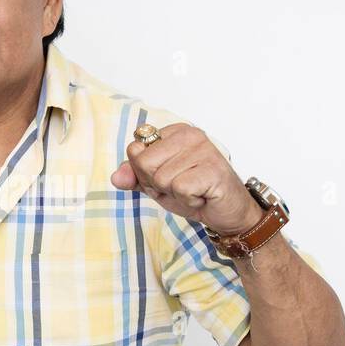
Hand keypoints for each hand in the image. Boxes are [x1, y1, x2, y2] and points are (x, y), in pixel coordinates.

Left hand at [110, 122, 260, 234]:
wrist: (227, 213)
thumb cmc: (195, 194)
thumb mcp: (158, 186)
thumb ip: (135, 178)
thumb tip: (116, 177)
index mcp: (174, 132)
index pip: (135, 150)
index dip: (145, 174)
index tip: (168, 179)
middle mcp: (190, 134)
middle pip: (144, 163)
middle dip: (157, 185)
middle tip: (181, 187)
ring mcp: (203, 149)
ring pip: (161, 178)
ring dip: (174, 194)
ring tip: (194, 191)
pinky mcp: (212, 169)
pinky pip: (180, 188)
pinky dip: (188, 200)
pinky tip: (202, 196)